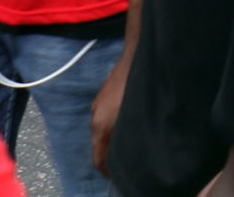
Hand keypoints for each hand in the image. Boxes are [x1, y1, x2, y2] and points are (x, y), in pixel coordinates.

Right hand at [92, 47, 134, 170]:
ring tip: (126, 141)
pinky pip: (105, 117)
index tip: (115, 175)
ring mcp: (98, 105)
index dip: (106, 170)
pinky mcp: (104, 95)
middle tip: (123, 160)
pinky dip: (112, 124)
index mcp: (101, 126)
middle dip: (109, 154)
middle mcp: (96, 117)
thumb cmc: (137, 88)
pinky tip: (126, 121)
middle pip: (99, 144)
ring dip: (111, 138)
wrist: (136, 57)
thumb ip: (127, 136)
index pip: (98, 158)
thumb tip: (126, 151)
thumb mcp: (134, 118)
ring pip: (102, 130)